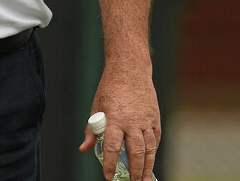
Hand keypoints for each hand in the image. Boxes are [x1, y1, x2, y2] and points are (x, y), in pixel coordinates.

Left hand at [78, 62, 159, 180]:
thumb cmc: (109, 89)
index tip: (108, 177)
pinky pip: (155, 139)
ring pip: (149, 149)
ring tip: (145, 180)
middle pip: (136, 152)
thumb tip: (84, 149)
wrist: (130, 70)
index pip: (112, 147)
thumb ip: (91, 130)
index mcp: (114, 118)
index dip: (110, 164)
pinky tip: (150, 161)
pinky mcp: (155, 118)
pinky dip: (153, 151)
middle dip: (135, 171)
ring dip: (148, 167)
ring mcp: (146, 120)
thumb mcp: (96, 106)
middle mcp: (132, 122)